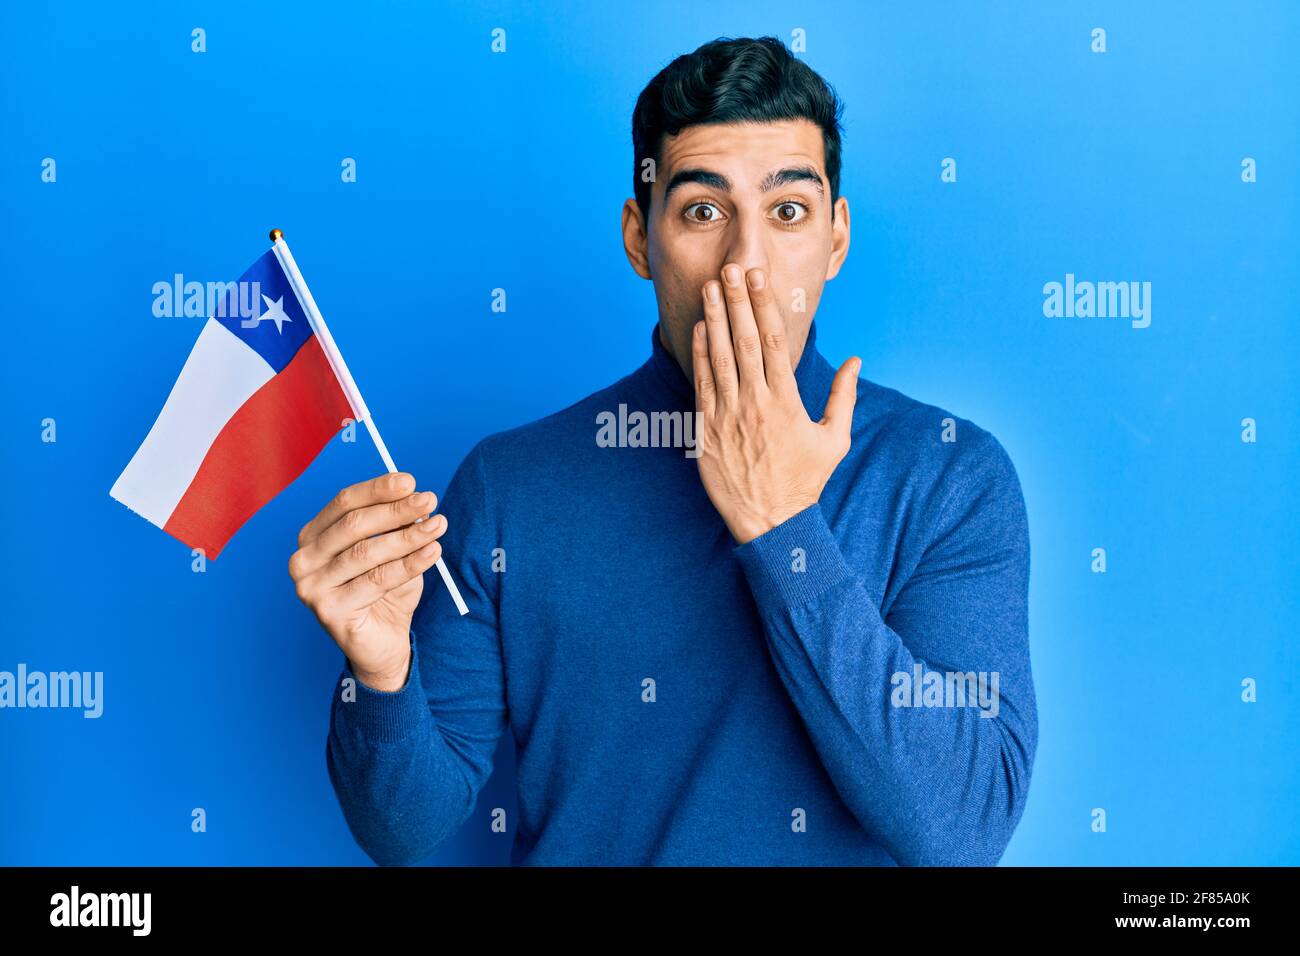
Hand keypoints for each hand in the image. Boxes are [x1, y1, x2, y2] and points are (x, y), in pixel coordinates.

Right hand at [288, 472, 447, 690]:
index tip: (411, 481)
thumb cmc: (385, 592)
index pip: (344, 502)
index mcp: (314, 537)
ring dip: (408, 536)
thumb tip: (417, 499)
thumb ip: (397, 527)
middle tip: (430, 501)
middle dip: (396, 510)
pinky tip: (432, 553)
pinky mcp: (329, 611)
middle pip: (353, 525)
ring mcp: (311, 587)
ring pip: (367, 553)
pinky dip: (409, 564)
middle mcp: (304, 560)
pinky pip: (376, 580)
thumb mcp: (393, 552)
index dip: (378, 490)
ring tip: (438, 526)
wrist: (383, 644)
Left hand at [692, 263, 859, 543]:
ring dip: (714, 320)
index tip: (758, 280)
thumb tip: (856, 360)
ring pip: (718, 358)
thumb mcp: (834, 440)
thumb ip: (844, 397)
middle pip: (743, 341)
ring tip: (710, 288)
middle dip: (736, 301)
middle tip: (731, 269)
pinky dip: (699, 355)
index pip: (772, 342)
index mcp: (786, 402)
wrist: (770, 522)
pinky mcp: (707, 431)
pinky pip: (702, 385)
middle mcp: (755, 403)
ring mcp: (728, 416)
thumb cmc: (804, 481)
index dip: (763, 306)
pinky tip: (699, 330)